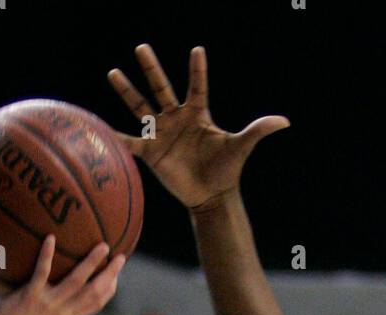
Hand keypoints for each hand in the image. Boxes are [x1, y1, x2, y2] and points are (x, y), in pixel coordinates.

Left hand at [0, 236, 124, 314]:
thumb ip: (51, 308)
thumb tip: (54, 291)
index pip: (95, 305)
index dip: (109, 290)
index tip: (116, 276)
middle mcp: (61, 312)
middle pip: (93, 293)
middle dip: (110, 275)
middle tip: (121, 257)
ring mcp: (47, 305)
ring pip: (76, 282)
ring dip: (91, 263)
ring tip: (102, 246)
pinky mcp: (29, 297)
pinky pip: (41, 273)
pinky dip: (47, 255)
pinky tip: (51, 238)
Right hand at [108, 44, 288, 210]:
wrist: (210, 196)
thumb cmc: (226, 170)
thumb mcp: (241, 146)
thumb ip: (258, 130)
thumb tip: (284, 121)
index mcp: (198, 114)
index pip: (197, 85)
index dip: (198, 69)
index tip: (197, 50)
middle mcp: (177, 119)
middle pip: (161, 87)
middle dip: (151, 68)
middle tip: (141, 47)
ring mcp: (162, 134)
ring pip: (141, 107)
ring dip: (127, 91)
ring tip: (113, 72)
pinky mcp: (152, 153)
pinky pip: (131, 142)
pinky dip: (117, 137)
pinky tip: (101, 129)